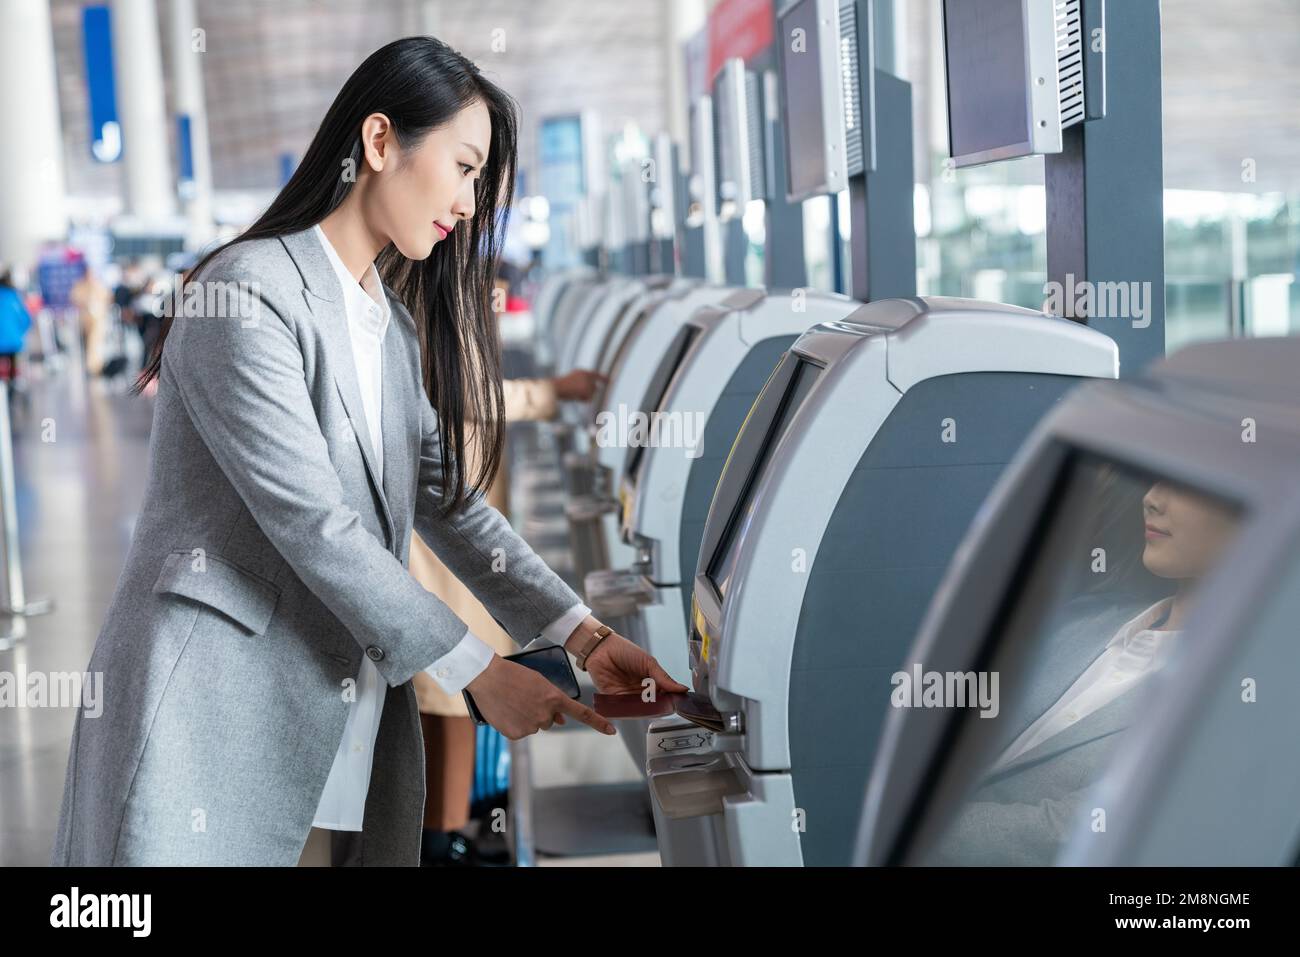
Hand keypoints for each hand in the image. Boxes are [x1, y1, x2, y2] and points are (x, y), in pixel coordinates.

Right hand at [465, 655, 614, 739]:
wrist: (487, 678)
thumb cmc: (513, 675)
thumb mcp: (538, 682)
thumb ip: (553, 701)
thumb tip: (561, 721)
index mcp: (554, 698)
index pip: (581, 713)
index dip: (597, 722)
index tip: (612, 731)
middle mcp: (545, 714)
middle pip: (550, 720)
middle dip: (541, 711)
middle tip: (524, 698)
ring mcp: (530, 726)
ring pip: (535, 726)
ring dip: (527, 717)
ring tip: (513, 702)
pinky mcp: (516, 734)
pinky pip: (521, 732)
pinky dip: (515, 725)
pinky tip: (506, 711)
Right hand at [553, 369, 606, 401]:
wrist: (555, 388)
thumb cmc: (558, 388)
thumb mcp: (569, 385)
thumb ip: (579, 387)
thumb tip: (587, 395)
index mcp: (581, 372)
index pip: (595, 375)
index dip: (602, 378)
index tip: (609, 381)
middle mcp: (586, 375)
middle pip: (594, 388)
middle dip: (589, 394)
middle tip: (579, 396)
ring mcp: (587, 381)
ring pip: (592, 394)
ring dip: (584, 397)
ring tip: (574, 395)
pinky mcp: (588, 388)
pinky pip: (588, 399)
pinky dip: (583, 400)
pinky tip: (575, 397)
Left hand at [568, 619, 688, 698]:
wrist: (601, 648)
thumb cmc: (625, 651)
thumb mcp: (648, 663)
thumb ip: (664, 678)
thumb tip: (683, 689)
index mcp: (650, 682)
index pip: (664, 696)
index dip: (671, 700)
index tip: (679, 703)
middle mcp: (640, 692)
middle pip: (654, 705)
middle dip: (660, 707)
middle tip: (668, 706)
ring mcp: (628, 697)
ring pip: (641, 710)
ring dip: (648, 710)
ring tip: (655, 706)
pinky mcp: (614, 701)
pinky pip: (625, 710)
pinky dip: (633, 711)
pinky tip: (640, 708)